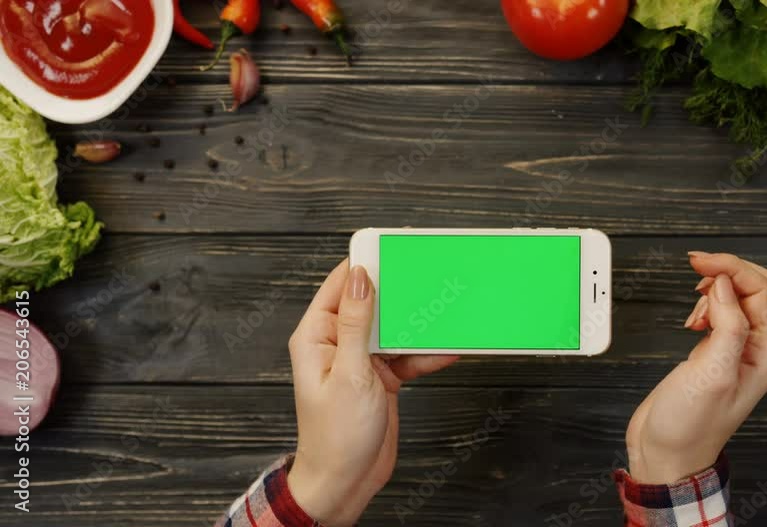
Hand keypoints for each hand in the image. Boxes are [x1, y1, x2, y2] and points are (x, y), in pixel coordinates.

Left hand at [286, 260, 458, 525]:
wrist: (346, 482)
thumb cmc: (335, 437)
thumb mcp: (349, 373)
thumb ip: (356, 323)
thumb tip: (359, 278)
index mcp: (316, 336)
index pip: (340, 285)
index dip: (365, 263)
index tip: (392, 246)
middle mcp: (337, 343)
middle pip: (372, 303)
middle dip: (400, 292)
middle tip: (428, 276)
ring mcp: (361, 360)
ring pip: (394, 329)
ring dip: (419, 325)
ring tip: (446, 312)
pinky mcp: (382, 377)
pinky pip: (408, 355)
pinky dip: (427, 354)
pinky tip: (448, 348)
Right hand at [625, 252, 766, 483]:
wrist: (667, 455)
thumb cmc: (689, 427)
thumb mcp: (711, 374)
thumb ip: (726, 325)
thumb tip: (725, 284)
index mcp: (765, 354)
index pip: (761, 290)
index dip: (731, 268)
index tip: (700, 261)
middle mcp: (756, 349)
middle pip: (758, 289)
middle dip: (728, 270)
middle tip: (697, 265)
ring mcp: (735, 351)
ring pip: (739, 298)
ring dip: (715, 290)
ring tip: (694, 307)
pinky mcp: (715, 353)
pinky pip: (722, 314)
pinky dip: (706, 306)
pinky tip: (692, 320)